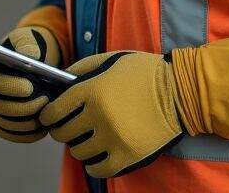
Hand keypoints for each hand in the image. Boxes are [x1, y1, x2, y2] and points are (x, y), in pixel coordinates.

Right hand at [0, 25, 63, 142]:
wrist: (36, 64)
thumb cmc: (30, 48)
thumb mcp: (29, 39)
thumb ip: (28, 44)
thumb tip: (30, 57)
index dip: (9, 86)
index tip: (30, 87)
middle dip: (24, 106)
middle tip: (45, 100)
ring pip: (8, 123)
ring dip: (29, 120)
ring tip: (48, 110)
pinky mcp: (2, 126)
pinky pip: (14, 135)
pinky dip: (30, 133)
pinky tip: (45, 124)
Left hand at [40, 51, 183, 177]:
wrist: (181, 92)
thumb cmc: (145, 73)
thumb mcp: (112, 60)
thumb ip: (83, 69)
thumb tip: (60, 83)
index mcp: (92, 90)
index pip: (56, 110)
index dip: (48, 116)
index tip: (49, 118)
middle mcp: (99, 115)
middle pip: (64, 132)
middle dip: (63, 130)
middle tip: (69, 128)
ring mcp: (113, 137)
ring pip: (79, 152)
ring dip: (78, 147)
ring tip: (86, 140)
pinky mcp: (128, 155)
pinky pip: (99, 169)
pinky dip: (93, 166)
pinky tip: (96, 158)